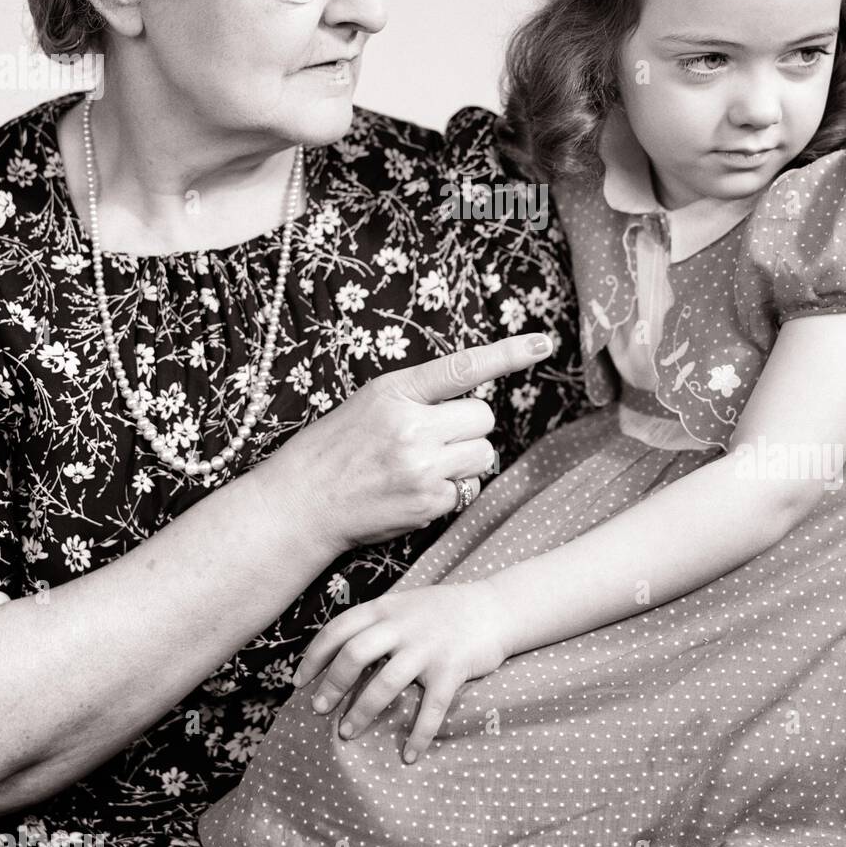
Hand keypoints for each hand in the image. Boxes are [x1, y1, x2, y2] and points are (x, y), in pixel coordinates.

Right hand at [275, 333, 552, 551]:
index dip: (508, 353)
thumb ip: (420, 394)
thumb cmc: (338, 447)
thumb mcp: (372, 402)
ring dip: (465, 459)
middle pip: (483, 418)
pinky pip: (467, 489)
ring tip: (423, 465)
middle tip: (432, 437)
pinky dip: (450, 490)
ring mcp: (421, 468)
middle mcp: (411, 427)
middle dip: (467, 427)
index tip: (543, 343)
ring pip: (483, 454)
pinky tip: (415, 490)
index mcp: (396, 391)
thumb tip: (474, 395)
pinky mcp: (428, 504)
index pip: (463, 366)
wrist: (302, 502)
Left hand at [293, 580, 510, 761]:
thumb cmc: (442, 612)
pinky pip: (431, 708)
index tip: (298, 682)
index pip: (338, 629)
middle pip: (354, 655)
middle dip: (331, 686)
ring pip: (385, 683)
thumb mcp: (403, 605)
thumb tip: (335, 650)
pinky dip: (419, 735)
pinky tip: (408, 755)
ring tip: (347, 733)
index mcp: (386, 608)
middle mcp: (403, 625)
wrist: (494, 608)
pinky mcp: (452, 668)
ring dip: (362, 712)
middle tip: (318, 710)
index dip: (314, 656)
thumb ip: (375, 621)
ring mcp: (428, 647)